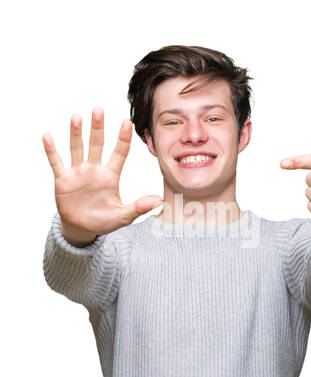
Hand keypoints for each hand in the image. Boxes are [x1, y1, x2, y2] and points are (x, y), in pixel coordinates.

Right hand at [42, 108, 161, 244]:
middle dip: (97, 128)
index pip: (119, 154)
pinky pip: (56, 162)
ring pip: (77, 149)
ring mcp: (77, 172)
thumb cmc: (104, 220)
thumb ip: (139, 207)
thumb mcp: (123, 216)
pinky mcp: (63, 179)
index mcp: (111, 176)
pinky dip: (51, 150)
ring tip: (77, 117)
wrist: (82, 227)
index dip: (123, 139)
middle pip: (96, 144)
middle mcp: (94, 170)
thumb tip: (158, 201)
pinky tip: (48, 137)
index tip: (128, 122)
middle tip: (98, 110)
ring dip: (76, 134)